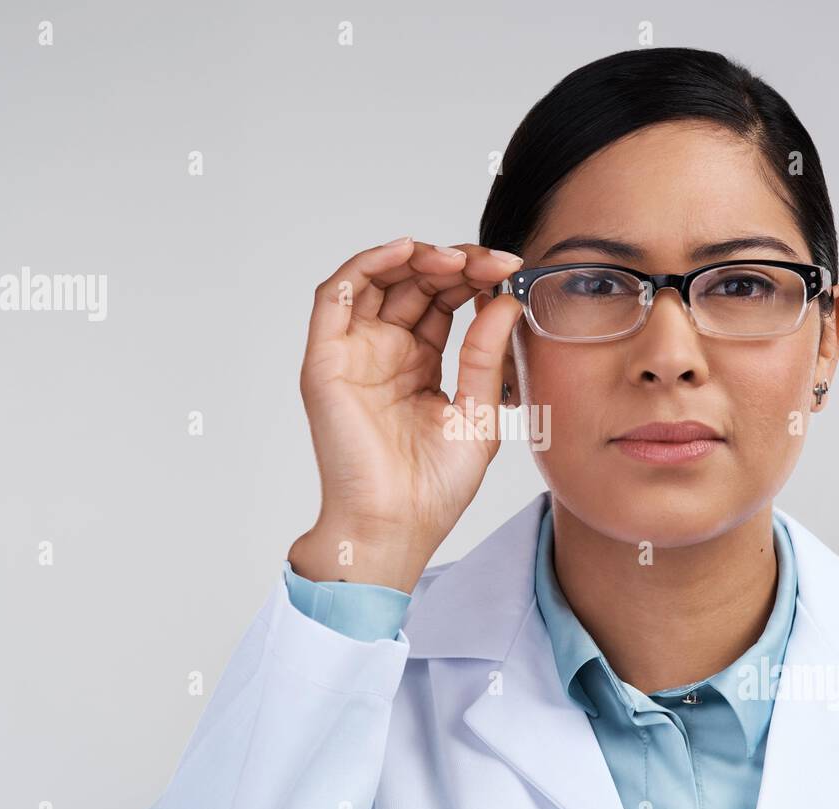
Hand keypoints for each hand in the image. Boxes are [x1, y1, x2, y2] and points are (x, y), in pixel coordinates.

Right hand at [288, 237, 524, 591]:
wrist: (396, 527)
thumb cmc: (434, 488)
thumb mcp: (479, 413)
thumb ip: (488, 355)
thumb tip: (506, 300)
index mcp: (419, 364)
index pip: (443, 300)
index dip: (474, 277)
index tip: (511, 268)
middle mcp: (383, 352)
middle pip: (413, 283)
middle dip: (454, 263)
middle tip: (490, 261)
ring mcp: (353, 353)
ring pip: (377, 280)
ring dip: (416, 257)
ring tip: (456, 258)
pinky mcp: (327, 360)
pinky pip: (337, 296)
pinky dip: (367, 265)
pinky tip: (406, 252)